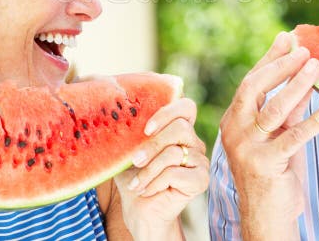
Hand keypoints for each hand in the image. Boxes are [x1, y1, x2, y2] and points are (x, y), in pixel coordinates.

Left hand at [113, 97, 208, 240]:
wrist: (141, 212)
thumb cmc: (135, 179)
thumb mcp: (128, 153)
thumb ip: (130, 134)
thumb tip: (117, 118)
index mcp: (179, 130)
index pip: (186, 107)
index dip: (168, 112)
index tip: (146, 129)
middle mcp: (193, 143)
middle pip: (180, 128)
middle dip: (152, 145)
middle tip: (135, 160)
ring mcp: (199, 160)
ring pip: (174, 152)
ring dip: (149, 170)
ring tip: (136, 183)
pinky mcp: (201, 179)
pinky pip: (175, 172)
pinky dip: (155, 182)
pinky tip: (147, 190)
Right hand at [218, 32, 318, 240]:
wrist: (267, 217)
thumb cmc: (274, 174)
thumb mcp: (278, 136)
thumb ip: (287, 111)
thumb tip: (304, 78)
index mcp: (234, 120)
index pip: (251, 81)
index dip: (270, 58)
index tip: (287, 38)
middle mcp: (235, 130)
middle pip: (255, 88)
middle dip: (282, 66)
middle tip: (305, 51)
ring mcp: (246, 147)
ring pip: (273, 108)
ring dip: (297, 85)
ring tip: (318, 67)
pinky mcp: (264, 164)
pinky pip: (294, 136)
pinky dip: (315, 120)